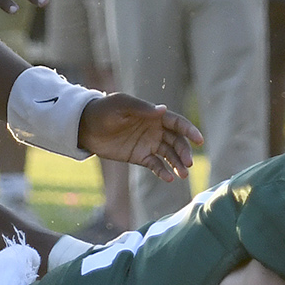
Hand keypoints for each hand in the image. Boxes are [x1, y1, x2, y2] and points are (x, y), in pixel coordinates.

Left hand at [77, 93, 203, 182]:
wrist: (85, 127)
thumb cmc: (104, 110)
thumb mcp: (121, 106)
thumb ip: (142, 109)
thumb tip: (163, 110)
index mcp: (154, 116)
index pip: (177, 123)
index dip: (189, 131)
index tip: (199, 140)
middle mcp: (155, 130)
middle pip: (177, 141)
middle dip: (184, 152)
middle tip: (187, 164)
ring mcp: (149, 144)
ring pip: (169, 155)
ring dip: (178, 164)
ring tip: (182, 175)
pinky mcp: (140, 157)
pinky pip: (156, 165)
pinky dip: (163, 171)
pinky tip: (169, 178)